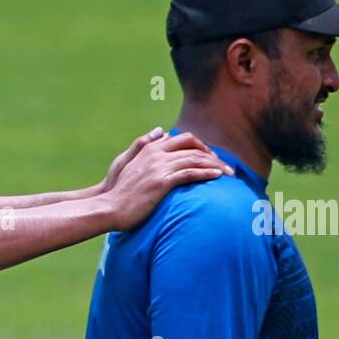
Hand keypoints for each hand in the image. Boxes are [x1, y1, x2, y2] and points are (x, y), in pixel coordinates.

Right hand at [103, 132, 232, 231]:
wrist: (110, 207)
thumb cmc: (118, 190)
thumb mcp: (127, 162)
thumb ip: (143, 144)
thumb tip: (160, 131)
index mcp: (150, 149)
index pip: (183, 139)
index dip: (200, 146)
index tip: (210, 157)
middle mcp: (156, 154)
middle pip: (193, 147)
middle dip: (212, 154)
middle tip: (223, 165)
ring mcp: (159, 168)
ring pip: (195, 159)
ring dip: (215, 165)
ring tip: (229, 173)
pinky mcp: (162, 183)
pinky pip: (190, 174)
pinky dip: (206, 173)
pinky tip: (217, 177)